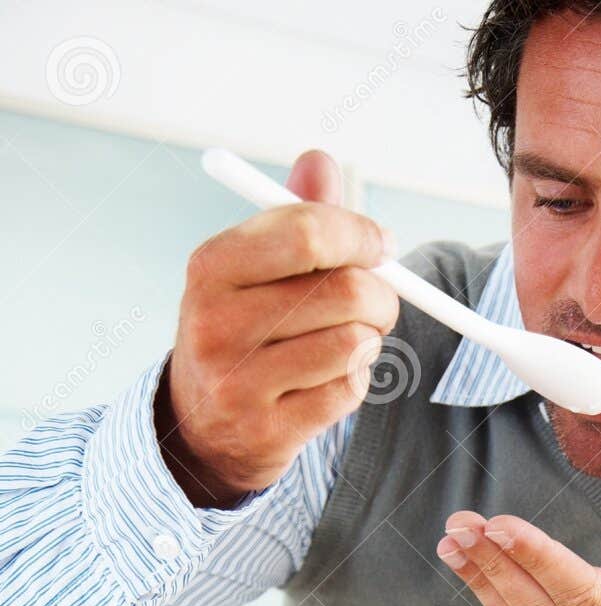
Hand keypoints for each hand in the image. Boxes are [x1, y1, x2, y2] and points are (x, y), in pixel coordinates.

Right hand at [159, 151, 397, 506]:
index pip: (307, 233)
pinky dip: (355, 381)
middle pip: (345, 291)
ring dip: (369, 341)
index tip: (381, 246)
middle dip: (382, 294)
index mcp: (211, 268)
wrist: (201, 426)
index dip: (361, 235)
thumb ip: (292, 216)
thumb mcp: (251, 268)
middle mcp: (216, 324)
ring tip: (349, 341)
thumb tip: (320, 162)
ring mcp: (238, 383)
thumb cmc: (242, 330)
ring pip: (354, 344)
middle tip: (380, 301)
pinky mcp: (267, 431)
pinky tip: (331, 379)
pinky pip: (348, 392)